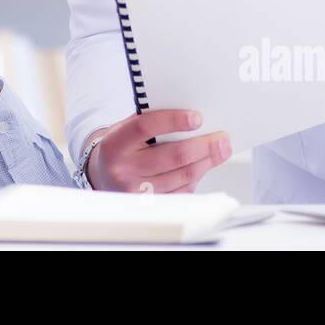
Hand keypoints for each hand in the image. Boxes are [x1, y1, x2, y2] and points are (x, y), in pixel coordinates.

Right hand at [86, 111, 231, 193]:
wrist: (103, 177)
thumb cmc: (121, 149)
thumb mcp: (125, 130)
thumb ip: (151, 122)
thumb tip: (193, 121)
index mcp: (114, 144)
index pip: (144, 127)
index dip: (173, 120)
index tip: (196, 118)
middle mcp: (123, 170)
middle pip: (173, 155)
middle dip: (204, 146)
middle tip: (221, 138)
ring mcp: (137, 192)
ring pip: (183, 175)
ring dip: (207, 162)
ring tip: (220, 150)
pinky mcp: (152, 206)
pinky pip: (183, 191)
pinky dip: (198, 177)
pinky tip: (204, 166)